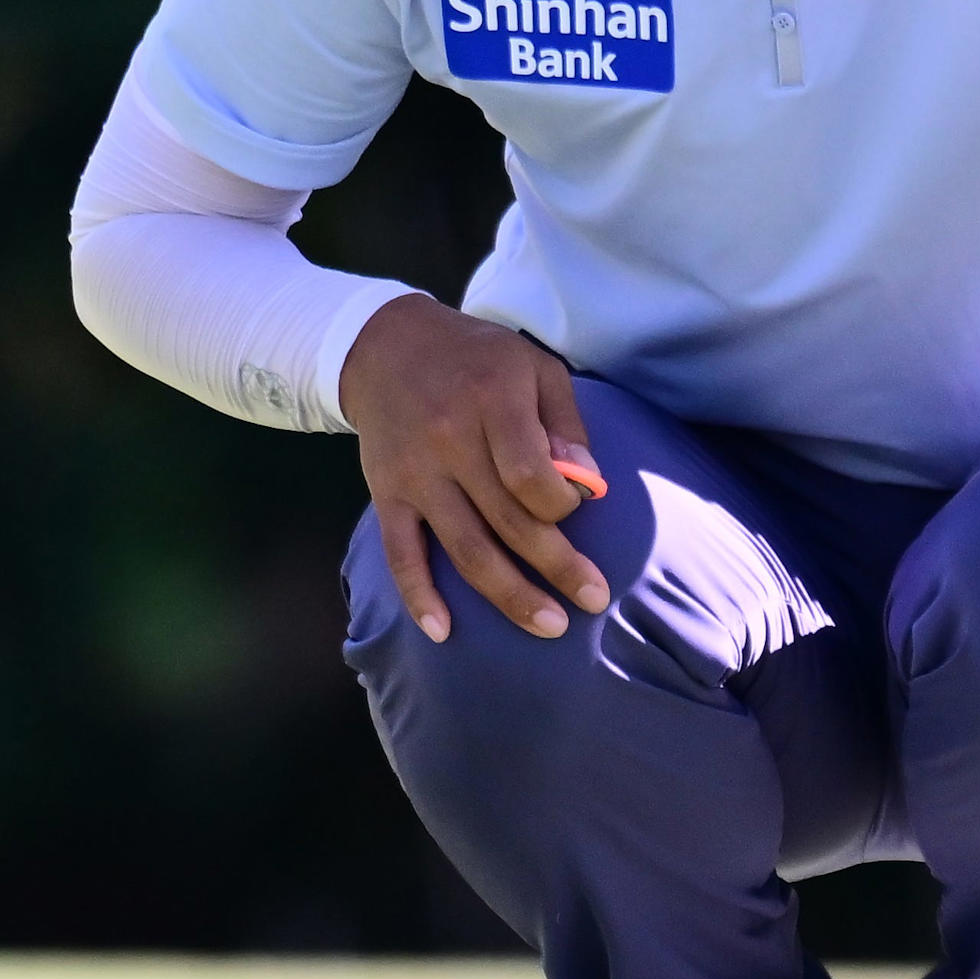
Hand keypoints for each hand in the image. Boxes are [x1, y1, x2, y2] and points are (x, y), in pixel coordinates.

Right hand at [338, 294, 610, 642]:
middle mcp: (450, 440)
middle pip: (509, 521)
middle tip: (594, 600)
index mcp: (492, 400)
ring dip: (510, 594)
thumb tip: (588, 484)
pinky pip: (400, 552)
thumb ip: (565, 423)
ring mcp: (415, 473)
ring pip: (465, 548)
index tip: (575, 508)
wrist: (385, 346)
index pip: (533, 476)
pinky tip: (442, 632)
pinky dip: (419, 595)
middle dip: (557, 568)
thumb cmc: (477, 358)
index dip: (562, 505)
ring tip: (550, 626)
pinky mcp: (386, 494)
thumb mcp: (533, 366)